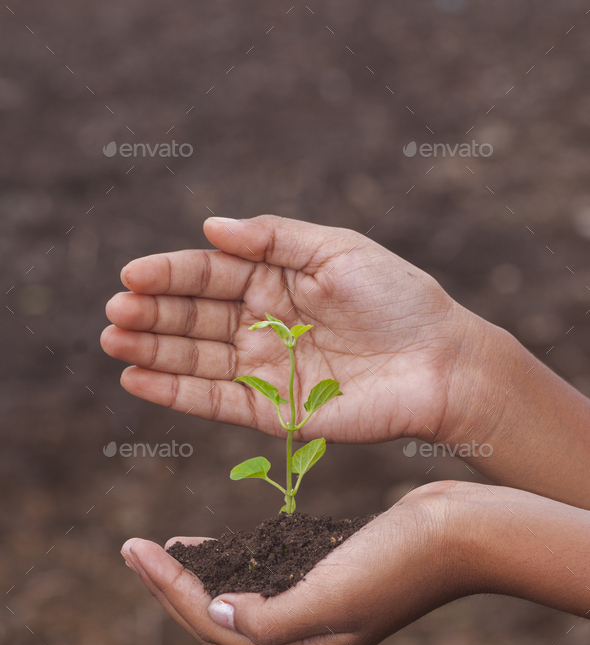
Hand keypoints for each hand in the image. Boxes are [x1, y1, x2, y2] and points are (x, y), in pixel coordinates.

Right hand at [101, 214, 476, 444]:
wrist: (441, 364)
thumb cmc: (398, 298)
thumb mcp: (337, 249)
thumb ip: (273, 239)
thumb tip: (209, 228)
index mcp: (276, 280)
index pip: (210, 275)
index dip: (170, 275)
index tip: (131, 275)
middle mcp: (264, 325)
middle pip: (194, 318)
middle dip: (152, 314)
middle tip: (114, 312)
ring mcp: (267, 370)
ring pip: (196, 360)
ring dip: (153, 352)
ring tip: (114, 341)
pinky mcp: (274, 413)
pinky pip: (216, 402)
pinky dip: (177, 394)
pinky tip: (139, 380)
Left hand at [120, 482, 464, 644]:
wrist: (460, 531)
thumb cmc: (399, 559)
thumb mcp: (329, 594)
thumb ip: (267, 617)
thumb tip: (214, 615)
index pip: (214, 627)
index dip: (168, 590)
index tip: (133, 549)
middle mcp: (307, 640)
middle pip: (219, 620)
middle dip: (172, 586)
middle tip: (132, 549)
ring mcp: (320, 609)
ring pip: (240, 598)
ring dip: (200, 576)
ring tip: (162, 550)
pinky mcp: (331, 577)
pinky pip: (268, 575)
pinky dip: (237, 560)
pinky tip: (221, 543)